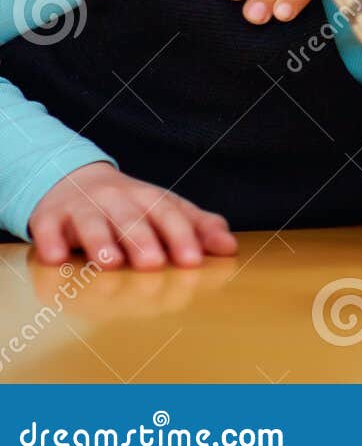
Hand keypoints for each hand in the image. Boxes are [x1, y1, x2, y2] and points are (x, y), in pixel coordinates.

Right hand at [28, 163, 236, 270]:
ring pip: (91, 221)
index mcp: (150, 198)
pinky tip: (56, 260)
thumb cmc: (131, 207)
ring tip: (109, 263)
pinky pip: (47, 228)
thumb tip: (230, 247)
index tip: (194, 260)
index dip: (182, 236)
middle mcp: (117, 199)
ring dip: (100, 241)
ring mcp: (82, 207)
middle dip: (143, 240)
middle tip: (153, 264)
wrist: (75, 182)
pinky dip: (50, 242)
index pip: (170, 215)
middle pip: (131, 218)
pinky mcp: (49, 217)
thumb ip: (198, 228)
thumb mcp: (166, 211)